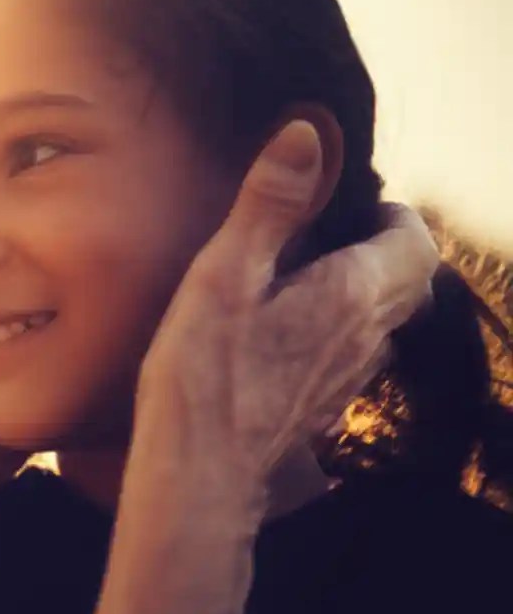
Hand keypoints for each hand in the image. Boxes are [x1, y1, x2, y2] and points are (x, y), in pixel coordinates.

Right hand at [130, 120, 438, 521]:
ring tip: (302, 278)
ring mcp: (346, 381)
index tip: (352, 203)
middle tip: (326, 233)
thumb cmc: (204, 377)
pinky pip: (349, 358)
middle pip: (407, 284)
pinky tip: (281, 337)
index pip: (415, 243)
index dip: (395, 217)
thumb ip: (269, 205)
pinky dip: (334, 333)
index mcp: (352, 295)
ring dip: (358, 294)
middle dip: (380, 250)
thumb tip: (306, 135)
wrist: (198, 477)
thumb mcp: (224, 275)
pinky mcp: (320, 410)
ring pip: (380, 324)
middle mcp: (365, 339)